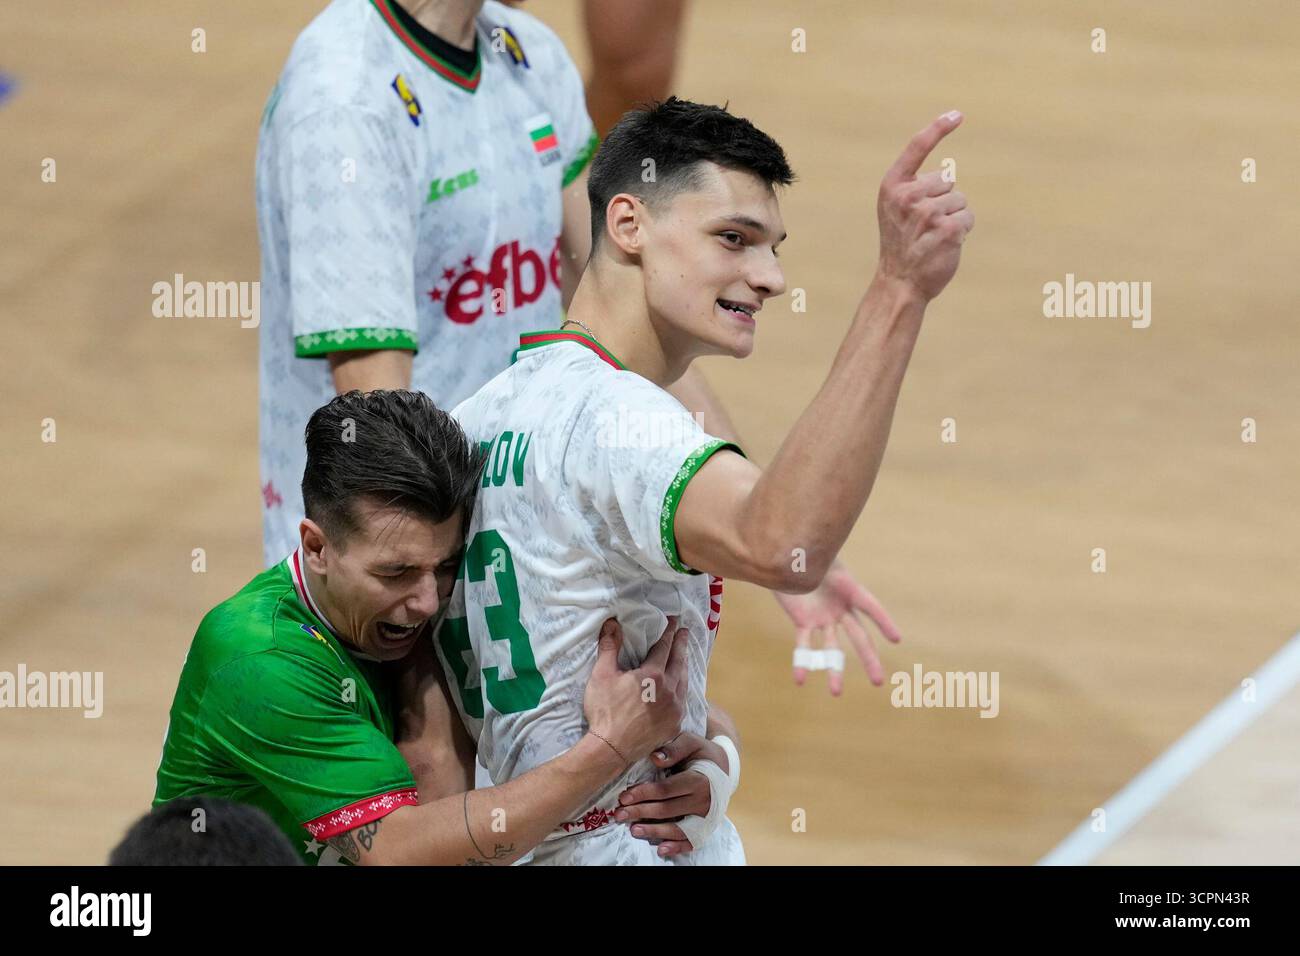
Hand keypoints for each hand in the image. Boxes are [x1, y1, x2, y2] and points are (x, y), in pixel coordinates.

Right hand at [583, 617, 687, 763]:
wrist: (612, 748)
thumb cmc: (605, 711)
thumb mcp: (602, 675)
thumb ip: (609, 647)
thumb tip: (612, 623)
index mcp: (653, 675)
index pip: (664, 647)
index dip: (669, 632)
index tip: (675, 622)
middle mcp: (669, 689)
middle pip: (679, 661)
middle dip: (681, 645)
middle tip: (685, 632)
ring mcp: (675, 708)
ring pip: (684, 681)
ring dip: (684, 665)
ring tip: (684, 657)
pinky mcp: (674, 724)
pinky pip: (683, 701)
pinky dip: (683, 688)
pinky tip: (681, 688)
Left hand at [614, 732, 726, 857]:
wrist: (726, 767)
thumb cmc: (702, 753)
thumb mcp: (691, 742)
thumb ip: (674, 748)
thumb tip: (655, 758)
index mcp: (698, 779)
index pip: (665, 790)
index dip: (643, 794)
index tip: (624, 797)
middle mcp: (703, 801)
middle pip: (667, 810)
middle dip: (641, 812)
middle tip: (619, 814)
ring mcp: (705, 816)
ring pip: (678, 829)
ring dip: (654, 831)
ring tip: (633, 830)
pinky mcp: (705, 826)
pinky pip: (691, 840)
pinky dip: (677, 847)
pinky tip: (660, 849)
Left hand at [775, 560, 901, 695]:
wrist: (787, 557)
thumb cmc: (808, 548)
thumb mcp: (817, 548)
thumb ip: (820, 550)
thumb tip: (825, 524)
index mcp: (850, 589)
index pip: (870, 606)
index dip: (883, 621)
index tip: (897, 639)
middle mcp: (840, 608)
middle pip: (858, 637)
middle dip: (868, 659)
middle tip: (877, 682)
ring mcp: (823, 618)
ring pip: (831, 648)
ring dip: (833, 669)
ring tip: (835, 693)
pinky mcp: (803, 622)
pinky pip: (804, 645)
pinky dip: (802, 661)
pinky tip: (800, 679)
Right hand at [876, 110, 973, 301]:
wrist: (899, 282)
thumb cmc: (901, 244)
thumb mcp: (897, 210)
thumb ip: (916, 187)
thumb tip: (949, 173)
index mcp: (892, 186)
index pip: (916, 148)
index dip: (938, 129)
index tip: (957, 114)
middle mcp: (907, 196)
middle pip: (947, 180)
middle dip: (944, 199)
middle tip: (925, 226)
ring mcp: (926, 212)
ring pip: (960, 200)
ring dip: (954, 218)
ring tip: (933, 237)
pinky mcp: (946, 228)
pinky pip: (968, 217)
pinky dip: (962, 231)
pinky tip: (945, 244)